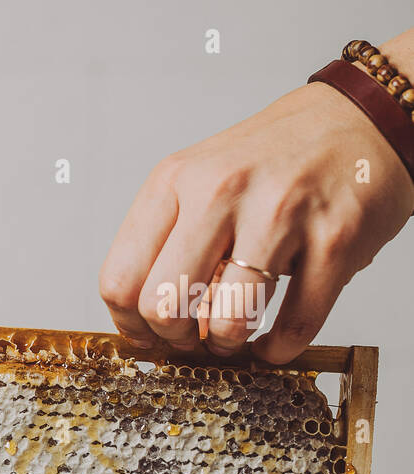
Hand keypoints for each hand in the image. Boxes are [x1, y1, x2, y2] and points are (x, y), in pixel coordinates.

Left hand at [99, 73, 413, 362]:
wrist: (362, 117)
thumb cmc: (274, 158)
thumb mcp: (200, 178)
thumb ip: (167, 239)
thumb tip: (145, 321)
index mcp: (175, 180)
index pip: (120, 279)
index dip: (131, 324)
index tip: (147, 335)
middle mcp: (221, 191)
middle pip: (163, 306)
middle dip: (176, 339)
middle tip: (191, 338)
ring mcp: (280, 213)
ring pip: (227, 322)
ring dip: (228, 344)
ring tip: (233, 334)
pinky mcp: (335, 238)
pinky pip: (294, 324)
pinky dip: (279, 348)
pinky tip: (273, 342)